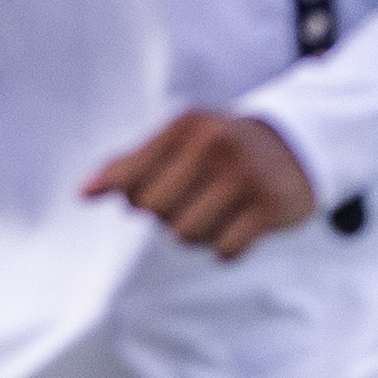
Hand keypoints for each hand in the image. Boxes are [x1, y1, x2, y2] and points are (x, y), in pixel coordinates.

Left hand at [83, 110, 315, 260]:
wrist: (294, 147)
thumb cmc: (217, 148)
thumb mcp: (177, 143)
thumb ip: (130, 164)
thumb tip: (82, 194)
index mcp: (182, 128)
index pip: (129, 180)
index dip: (131, 199)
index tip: (143, 200)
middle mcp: (212, 145)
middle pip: (155, 211)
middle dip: (165, 217)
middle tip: (188, 204)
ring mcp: (243, 175)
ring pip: (187, 235)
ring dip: (194, 236)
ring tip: (211, 217)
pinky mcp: (271, 205)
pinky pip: (225, 250)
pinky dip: (224, 249)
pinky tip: (237, 230)